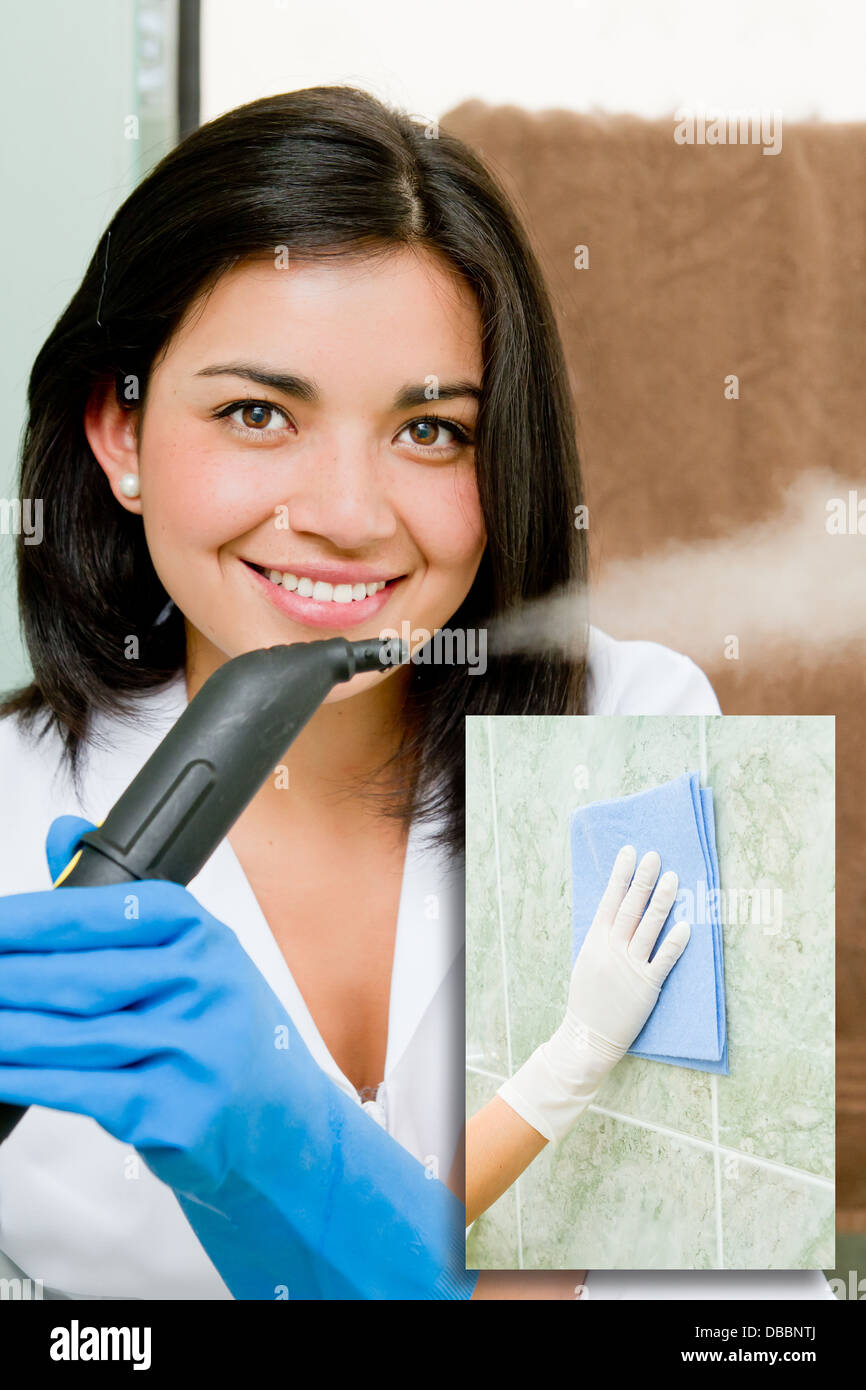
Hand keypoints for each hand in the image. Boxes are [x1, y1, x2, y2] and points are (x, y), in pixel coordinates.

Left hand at [0, 816, 474, 1298]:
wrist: (283, 1123)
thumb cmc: (227, 1033)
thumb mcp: (195, 956)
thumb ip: (120, 901)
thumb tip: (62, 833)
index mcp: (206, 936)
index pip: (112, 909)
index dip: (38, 916)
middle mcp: (205, 987)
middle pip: (81, 977)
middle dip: (8, 977)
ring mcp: (192, 1051)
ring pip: (71, 1035)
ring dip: (5, 1029)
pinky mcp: (173, 1111)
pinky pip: (78, 1089)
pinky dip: (24, 1077)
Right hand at [563, 844, 689, 1067]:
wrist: (587, 1037)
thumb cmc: (587, 998)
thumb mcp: (587, 960)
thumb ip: (602, 936)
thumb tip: (617, 910)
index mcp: (595, 940)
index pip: (609, 900)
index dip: (620, 875)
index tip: (629, 852)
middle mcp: (612, 949)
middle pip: (630, 907)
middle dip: (643, 879)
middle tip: (655, 855)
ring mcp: (630, 967)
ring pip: (649, 927)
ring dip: (661, 901)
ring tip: (673, 878)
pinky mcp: (646, 987)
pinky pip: (664, 960)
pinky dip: (674, 943)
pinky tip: (686, 926)